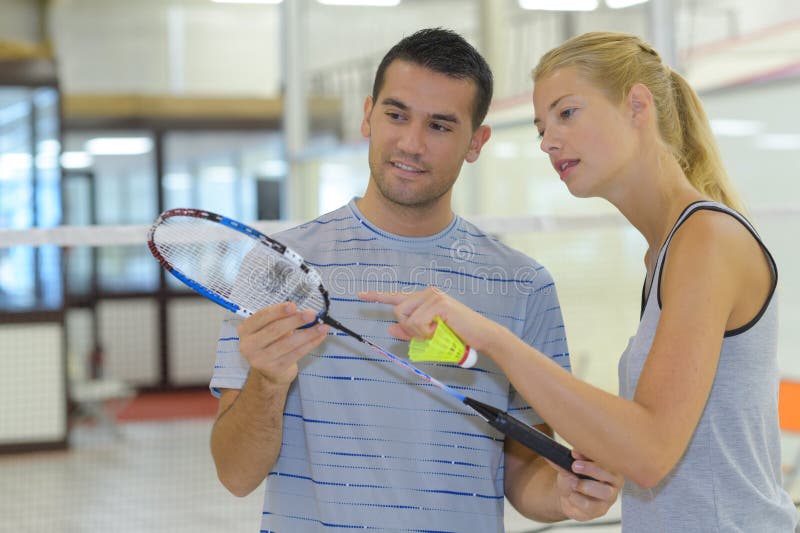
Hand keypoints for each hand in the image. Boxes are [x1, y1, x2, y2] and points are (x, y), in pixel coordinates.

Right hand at [236, 302, 327, 384]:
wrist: (270, 371)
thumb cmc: (272, 342)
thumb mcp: (269, 328)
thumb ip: (282, 319)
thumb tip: (305, 312)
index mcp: (245, 330)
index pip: (261, 317)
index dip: (278, 311)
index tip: (293, 306)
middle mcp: (248, 346)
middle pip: (275, 330)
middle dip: (295, 321)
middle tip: (311, 315)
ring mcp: (260, 359)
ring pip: (288, 343)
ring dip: (308, 333)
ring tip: (322, 326)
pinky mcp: (275, 369)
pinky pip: (296, 354)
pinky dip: (310, 343)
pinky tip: (320, 336)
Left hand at [358, 287, 502, 352]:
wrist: (480, 337)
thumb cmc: (457, 336)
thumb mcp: (429, 335)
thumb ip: (409, 331)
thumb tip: (390, 329)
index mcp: (424, 298)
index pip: (397, 296)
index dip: (377, 296)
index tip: (360, 295)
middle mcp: (427, 293)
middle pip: (398, 310)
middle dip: (407, 328)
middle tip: (425, 335)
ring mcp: (433, 296)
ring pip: (406, 317)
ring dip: (418, 332)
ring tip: (435, 333)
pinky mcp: (439, 303)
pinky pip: (418, 321)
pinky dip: (426, 333)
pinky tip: (439, 331)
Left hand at [553, 451, 621, 521]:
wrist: (567, 495)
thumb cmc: (573, 477)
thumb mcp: (568, 466)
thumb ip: (565, 461)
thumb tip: (555, 456)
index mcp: (611, 466)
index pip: (608, 460)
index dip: (592, 456)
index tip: (576, 453)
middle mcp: (614, 483)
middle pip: (610, 476)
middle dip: (591, 469)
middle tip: (574, 466)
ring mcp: (609, 499)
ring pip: (603, 492)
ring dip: (584, 486)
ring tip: (572, 483)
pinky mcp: (600, 511)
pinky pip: (590, 506)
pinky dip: (577, 499)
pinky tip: (572, 495)